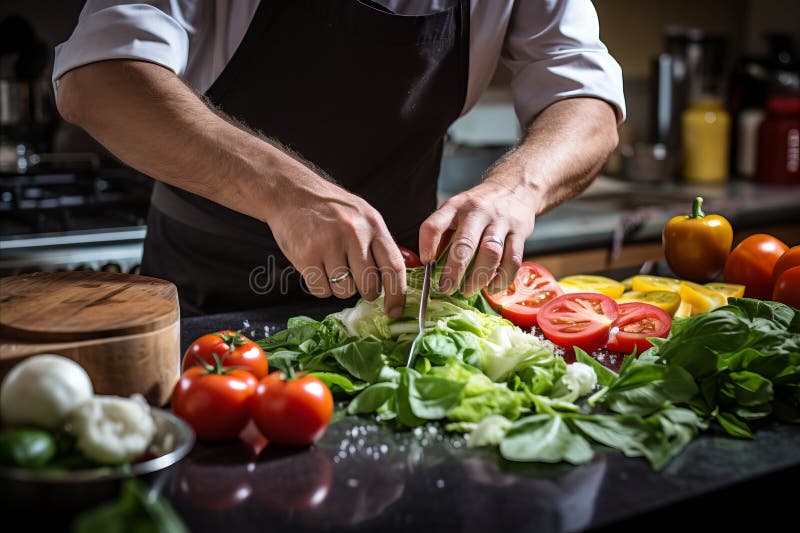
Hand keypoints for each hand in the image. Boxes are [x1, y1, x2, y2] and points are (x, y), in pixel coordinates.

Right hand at [268, 176, 406, 316]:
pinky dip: (320, 286)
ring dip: (339, 286)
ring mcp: (330, 245)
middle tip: (355, 279)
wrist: (291, 192)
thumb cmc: (330, 207)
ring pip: (345, 291)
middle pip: (369, 286)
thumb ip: (378, 244)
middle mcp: (354, 234)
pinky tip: (316, 266)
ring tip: (330, 264)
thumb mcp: (363, 216)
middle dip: (364, 291)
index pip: (394, 267)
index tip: (394, 311)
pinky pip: (322, 291)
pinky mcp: (307, 256)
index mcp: (373, 225)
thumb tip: (393, 281)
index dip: (398, 294)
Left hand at [419, 179, 535, 296]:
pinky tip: (491, 288)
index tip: (426, 264)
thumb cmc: (478, 207)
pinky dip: (502, 279)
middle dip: (454, 271)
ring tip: (467, 290)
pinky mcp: (520, 233)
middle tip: (446, 289)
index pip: (434, 225)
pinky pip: (513, 260)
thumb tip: (427, 266)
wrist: (515, 187)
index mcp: (455, 207)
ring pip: (491, 253)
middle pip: (465, 244)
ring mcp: (501, 222)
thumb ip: (442, 235)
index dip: (427, 247)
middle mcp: (477, 212)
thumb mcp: (456, 211)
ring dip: (478, 277)